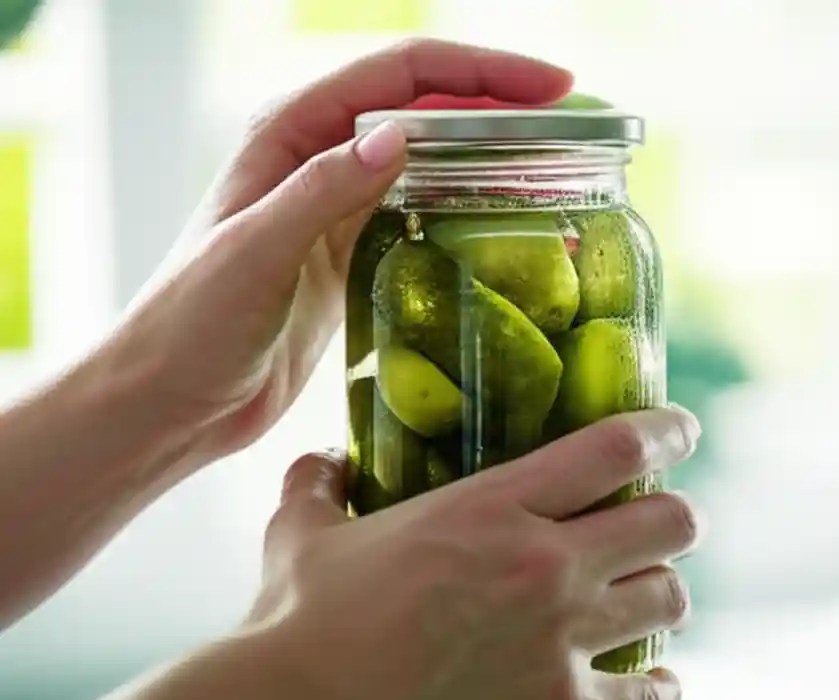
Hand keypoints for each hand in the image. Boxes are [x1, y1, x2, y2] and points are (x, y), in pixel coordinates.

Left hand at [108, 39, 571, 457]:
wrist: (170, 399)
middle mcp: (319, 155)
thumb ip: (321, 190)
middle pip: (429, 106)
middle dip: (504, 104)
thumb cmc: (190, 325)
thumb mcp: (254, 252)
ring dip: (496, 154)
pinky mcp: (354, 251)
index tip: (553, 86)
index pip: (402, 76)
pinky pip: (426, 212)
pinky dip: (473, 209)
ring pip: (435, 157)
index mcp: (290, 132)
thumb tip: (399, 136)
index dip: (483, 71)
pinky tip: (515, 227)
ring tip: (562, 168)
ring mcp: (340, 203)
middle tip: (577, 125)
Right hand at [247, 408, 700, 699]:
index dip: (667, 431)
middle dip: (675, 518)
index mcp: (492, 506)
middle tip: (662, 523)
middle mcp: (543, 567)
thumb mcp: (303, 537)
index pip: (617, 446)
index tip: (681, 431)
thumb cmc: (298, 627)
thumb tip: (322, 460)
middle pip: (671, 521)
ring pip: (671, 600)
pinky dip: (659, 686)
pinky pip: (652, 696)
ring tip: (650, 595)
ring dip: (664, 594)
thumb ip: (321, 486)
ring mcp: (559, 644)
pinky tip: (652, 680)